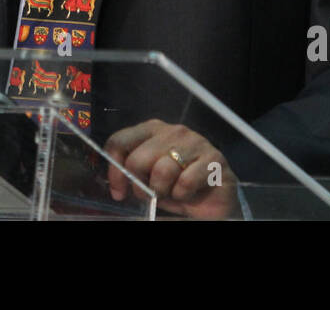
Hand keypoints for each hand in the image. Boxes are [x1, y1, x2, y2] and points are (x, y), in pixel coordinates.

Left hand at [103, 119, 240, 219]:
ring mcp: (195, 142)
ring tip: (172, 193)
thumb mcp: (149, 179)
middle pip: (137, 159)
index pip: (119, 141)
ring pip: (162, 170)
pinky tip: (190, 193)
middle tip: (151, 195)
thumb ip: (132, 173)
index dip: (114, 169)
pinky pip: (186, 182)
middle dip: (140, 185)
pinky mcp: (214, 159)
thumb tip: (114, 185)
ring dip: (163, 191)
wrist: (214, 200)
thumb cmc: (178, 187)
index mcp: (152, 130)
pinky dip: (183, 195)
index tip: (118, 192)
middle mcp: (173, 131)